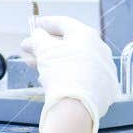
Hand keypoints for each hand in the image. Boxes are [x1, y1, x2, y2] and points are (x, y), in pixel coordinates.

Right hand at [18, 14, 119, 132]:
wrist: (77, 108)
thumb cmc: (61, 72)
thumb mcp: (44, 50)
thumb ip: (39, 38)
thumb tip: (38, 35)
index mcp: (87, 35)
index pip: (64, 24)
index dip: (46, 24)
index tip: (34, 26)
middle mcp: (100, 50)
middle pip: (69, 44)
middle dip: (45, 47)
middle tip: (29, 50)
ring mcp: (104, 70)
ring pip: (74, 61)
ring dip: (53, 62)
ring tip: (35, 67)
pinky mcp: (104, 89)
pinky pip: (81, 77)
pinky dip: (65, 75)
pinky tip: (50, 81)